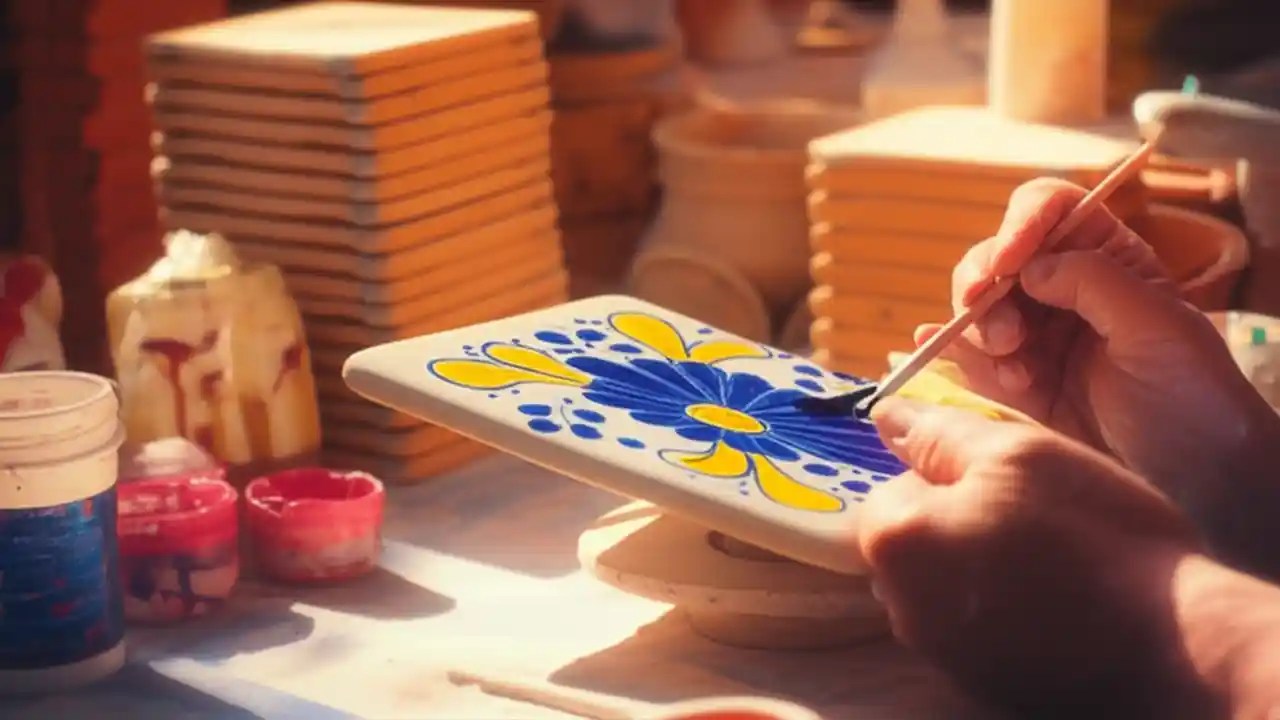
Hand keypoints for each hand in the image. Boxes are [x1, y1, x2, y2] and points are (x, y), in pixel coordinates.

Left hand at [860, 398, 1216, 715]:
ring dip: (982, 566)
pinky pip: (976, 626)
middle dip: (958, 522)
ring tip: (1052, 561)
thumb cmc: (1093, 535)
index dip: (950, 474)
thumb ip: (941, 433)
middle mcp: (899, 604)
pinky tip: (1057, 602)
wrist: (1173, 647)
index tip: (1010, 483)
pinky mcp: (980, 681)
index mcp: (893, 541)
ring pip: (944, 584)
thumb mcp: (1019, 453)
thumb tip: (887, 416)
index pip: (893, 486)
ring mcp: (938, 651)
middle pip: (913, 540)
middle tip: (1036, 518)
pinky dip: (1005, 609)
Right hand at [920, 178, 1275, 512]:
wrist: (1194, 478)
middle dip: (986, 287)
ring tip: (1015, 373)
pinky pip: (968, 359)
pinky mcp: (1014, 383)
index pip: (1050, 211)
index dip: (1021, 223)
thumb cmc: (1191, 395)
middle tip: (1004, 334)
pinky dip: (961, 362)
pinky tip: (956, 365)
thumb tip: (1028, 267)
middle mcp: (1062, 291)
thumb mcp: (1157, 325)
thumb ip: (1094, 281)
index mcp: (1107, 259)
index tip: (1009, 261)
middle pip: (995, 258)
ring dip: (978, 333)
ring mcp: (1034, 337)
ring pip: (973, 309)